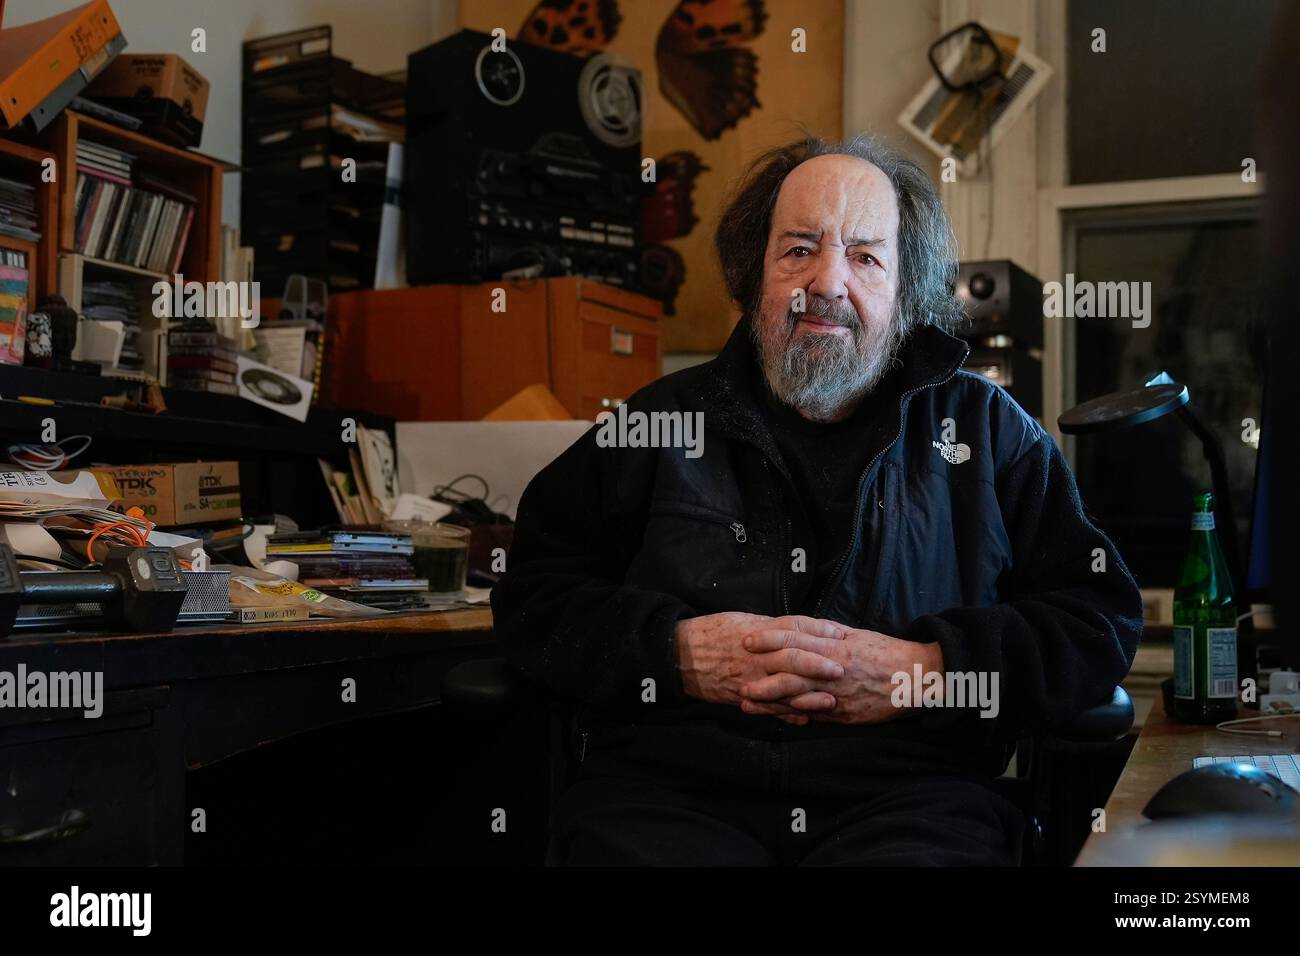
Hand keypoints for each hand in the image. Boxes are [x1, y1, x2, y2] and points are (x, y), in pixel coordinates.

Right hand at [675, 612, 847, 720]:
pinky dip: (787, 714)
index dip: (817, 629)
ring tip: (831, 701)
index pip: (792, 627)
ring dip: (808, 696)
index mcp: (757, 631)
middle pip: (792, 657)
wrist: (678, 654)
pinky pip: (767, 708)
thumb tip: (798, 628)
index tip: (838, 633)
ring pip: (782, 688)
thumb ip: (770, 626)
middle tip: (841, 668)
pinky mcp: (740, 696)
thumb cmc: (711, 633)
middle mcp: (754, 655)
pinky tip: (805, 719)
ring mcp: (748, 678)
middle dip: (818, 664)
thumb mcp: (741, 620)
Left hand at [739, 626, 943, 724]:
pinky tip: (775, 718)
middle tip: (737, 675)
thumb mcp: (856, 636)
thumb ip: (828, 634)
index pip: (794, 639)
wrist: (915, 677)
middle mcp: (832, 671)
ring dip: (768, 701)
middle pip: (789, 671)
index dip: (768, 639)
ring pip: (796, 697)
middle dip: (761, 674)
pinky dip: (792, 717)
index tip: (748, 639)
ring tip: (746, 702)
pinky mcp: (843, 714)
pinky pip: (813, 716)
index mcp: (835, 647)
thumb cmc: (885, 652)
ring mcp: (836, 695)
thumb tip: (803, 627)